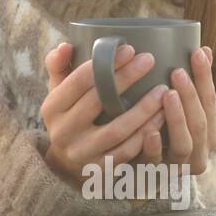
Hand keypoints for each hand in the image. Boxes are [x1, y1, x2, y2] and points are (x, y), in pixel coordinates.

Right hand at [39, 42, 168, 189]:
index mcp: (52, 107)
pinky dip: (146, 134)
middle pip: (98, 101)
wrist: (63, 165)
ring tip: (163, 90)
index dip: (104, 64)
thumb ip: (59, 67)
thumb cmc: (68, 117)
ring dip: (143, 109)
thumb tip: (65, 45)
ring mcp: (81, 153)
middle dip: (126, 78)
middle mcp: (63, 131)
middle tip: (149, 60)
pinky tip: (162, 118)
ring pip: (117, 129)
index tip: (129, 49)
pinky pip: (127, 151)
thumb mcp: (58, 93)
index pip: (79, 81)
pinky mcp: (99, 169)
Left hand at [136, 46, 215, 177]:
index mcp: (208, 133)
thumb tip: (203, 48)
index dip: (205, 78)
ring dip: (176, 118)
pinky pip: (156, 162)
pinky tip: (148, 130)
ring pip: (183, 143)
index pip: (211, 102)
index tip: (197, 53)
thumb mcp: (179, 111)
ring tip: (167, 95)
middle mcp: (200, 152)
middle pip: (199, 122)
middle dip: (190, 96)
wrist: (142, 176)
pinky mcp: (156, 175)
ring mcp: (179, 166)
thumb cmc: (163, 135)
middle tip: (178, 72)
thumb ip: (190, 86)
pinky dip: (154, 146)